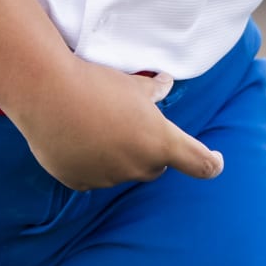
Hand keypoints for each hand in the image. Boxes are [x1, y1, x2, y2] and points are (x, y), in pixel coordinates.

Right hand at [6, 56, 223, 190]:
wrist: (49, 95)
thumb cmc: (98, 85)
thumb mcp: (133, 85)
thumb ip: (154, 91)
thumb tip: (166, 83)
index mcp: (160, 143)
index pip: (200, 163)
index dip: (212, 163)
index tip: (216, 160)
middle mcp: (139, 166)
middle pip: (156, 166)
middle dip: (151, 151)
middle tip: (133, 125)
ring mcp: (109, 178)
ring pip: (122, 171)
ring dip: (118, 156)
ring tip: (97, 126)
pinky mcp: (80, 182)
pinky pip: (93, 176)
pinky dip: (92, 162)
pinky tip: (77, 139)